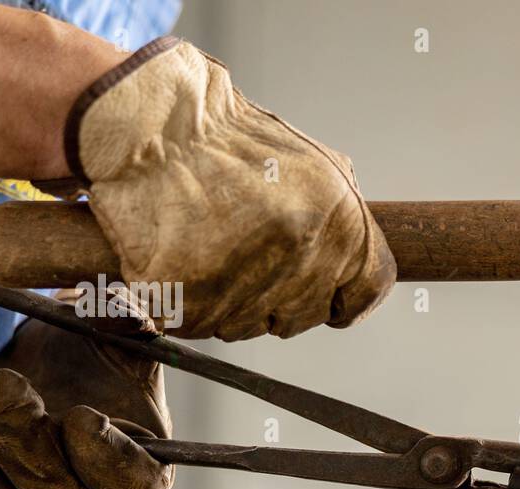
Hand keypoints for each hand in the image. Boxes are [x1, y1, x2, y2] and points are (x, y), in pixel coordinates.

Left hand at [0, 303, 171, 488]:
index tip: (84, 414)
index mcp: (141, 464)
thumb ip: (130, 321)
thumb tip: (121, 311)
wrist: (51, 354)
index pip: (133, 486)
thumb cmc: (95, 347)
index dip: (107, 459)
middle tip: (4, 389)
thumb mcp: (121, 331)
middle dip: (23, 440)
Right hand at [64, 37, 395, 340]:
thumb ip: (344, 214)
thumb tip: (355, 252)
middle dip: (283, 297)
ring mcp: (248, 287)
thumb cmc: (229, 141)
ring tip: (213, 253)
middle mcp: (302, 261)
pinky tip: (187, 265)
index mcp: (340, 227)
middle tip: (251, 259)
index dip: (346, 297)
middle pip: (305, 314)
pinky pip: (204, 324)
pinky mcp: (192, 304)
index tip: (331, 298)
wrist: (152, 131)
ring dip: (236, 302)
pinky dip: (194, 305)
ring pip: (252, 325)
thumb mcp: (315, 163)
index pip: (366, 291)